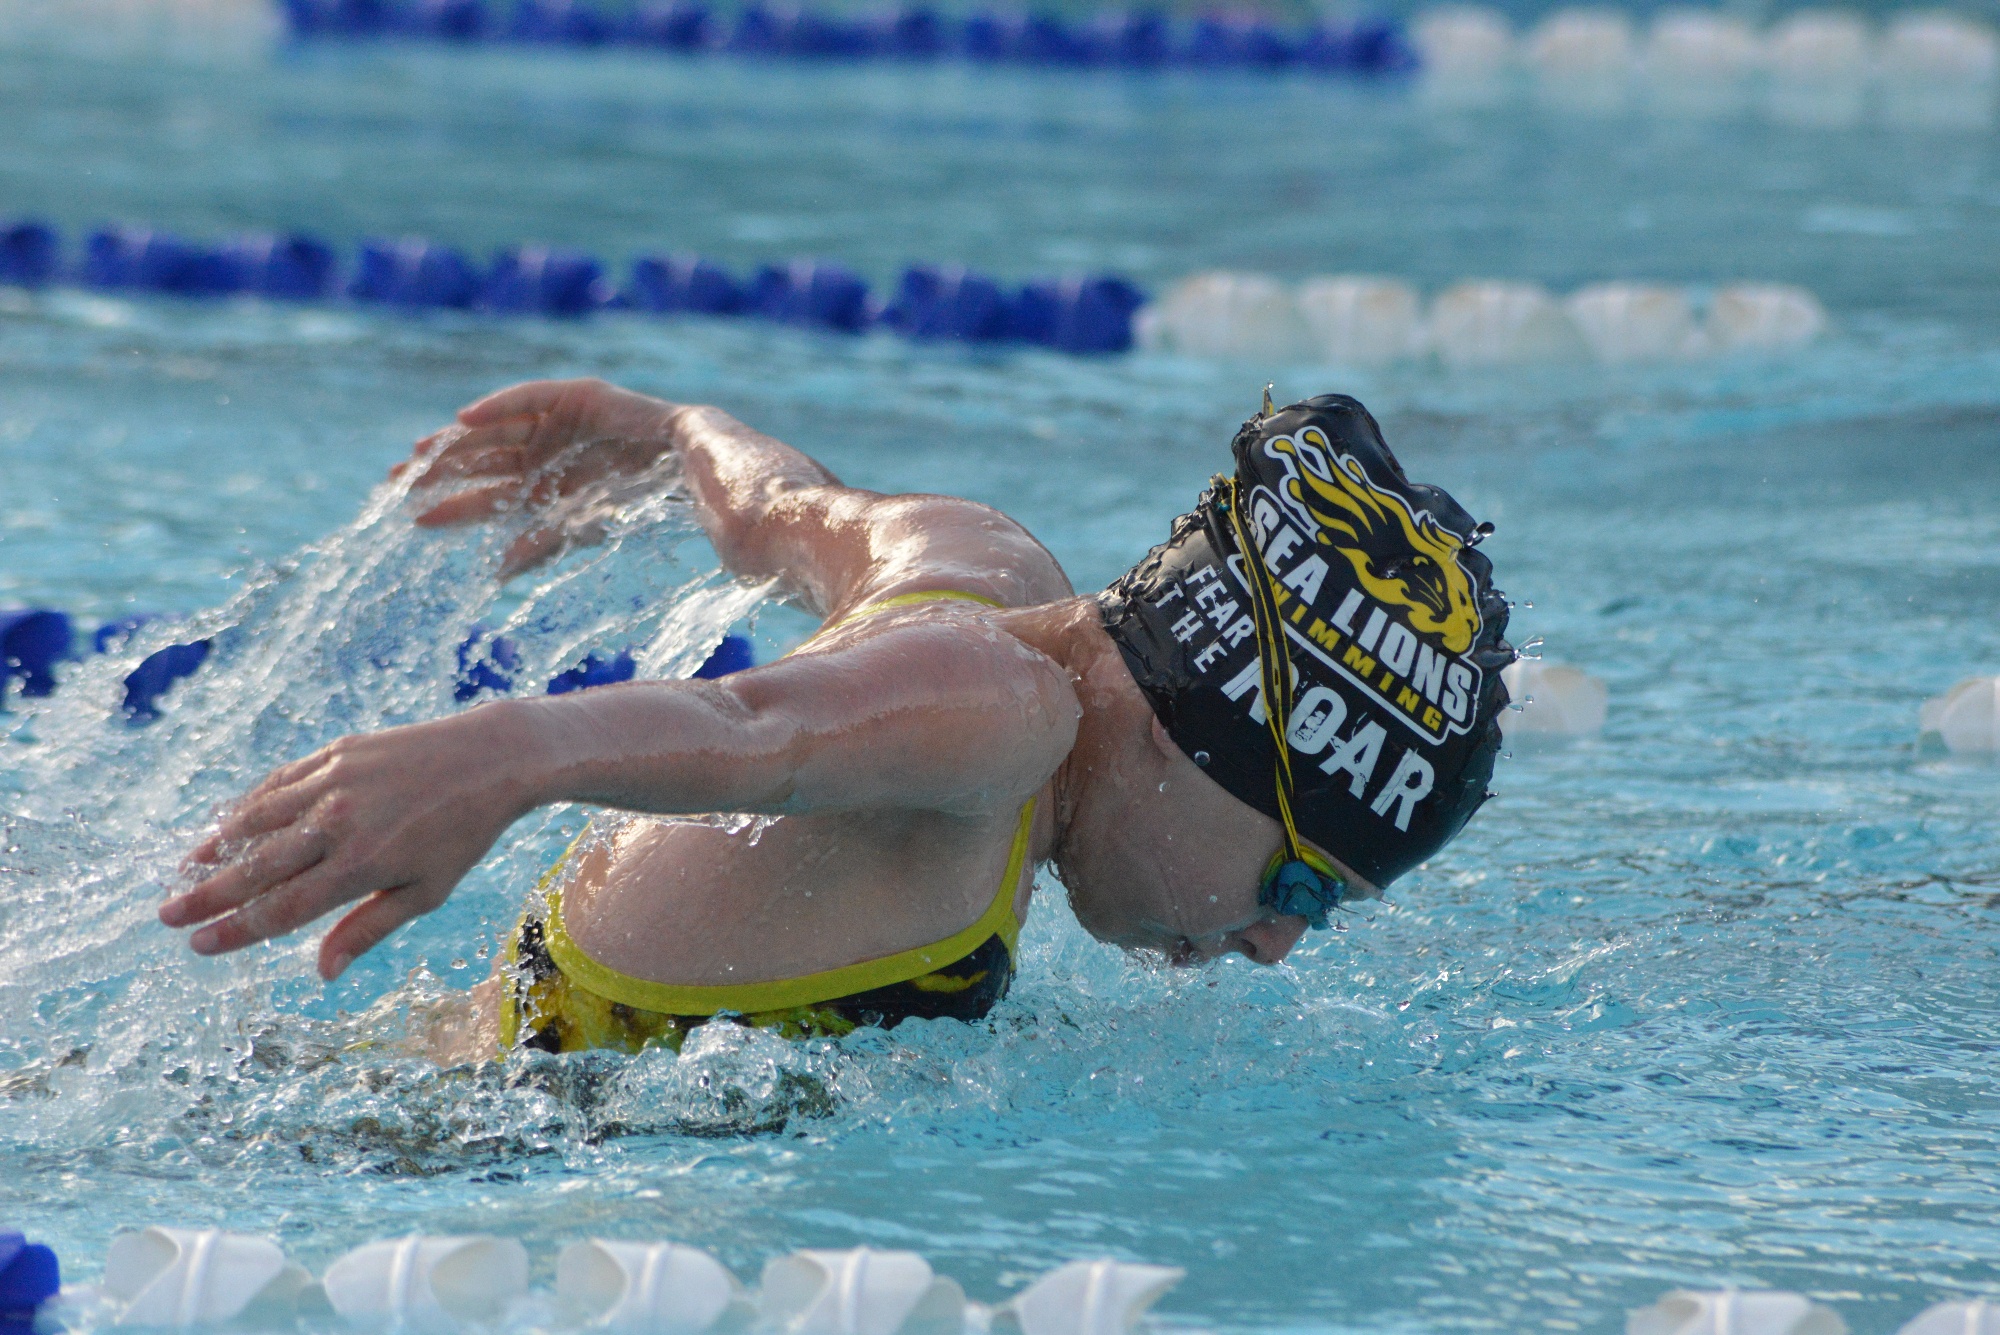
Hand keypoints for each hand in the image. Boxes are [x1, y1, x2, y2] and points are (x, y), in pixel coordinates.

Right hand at [162, 705, 540, 979]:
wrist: (489, 757)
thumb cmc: (461, 835)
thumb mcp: (426, 892)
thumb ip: (368, 928)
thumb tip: (322, 973)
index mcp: (361, 865)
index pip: (282, 907)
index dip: (237, 929)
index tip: (199, 944)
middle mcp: (339, 822)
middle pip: (257, 867)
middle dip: (208, 895)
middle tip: (167, 916)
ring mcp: (334, 782)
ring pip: (257, 820)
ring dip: (215, 848)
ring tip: (184, 872)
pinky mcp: (336, 752)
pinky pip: (278, 784)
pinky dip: (247, 806)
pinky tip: (226, 823)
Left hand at [394, 378, 686, 579]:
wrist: (682, 464)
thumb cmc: (636, 500)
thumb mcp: (576, 529)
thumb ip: (537, 546)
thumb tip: (492, 574)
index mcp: (541, 488)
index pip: (484, 496)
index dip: (449, 506)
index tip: (412, 518)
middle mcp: (540, 453)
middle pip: (477, 460)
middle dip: (437, 471)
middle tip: (394, 482)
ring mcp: (553, 422)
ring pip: (491, 430)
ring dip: (455, 439)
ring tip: (419, 452)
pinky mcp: (570, 396)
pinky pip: (524, 399)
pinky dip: (495, 407)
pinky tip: (463, 419)